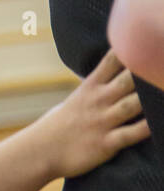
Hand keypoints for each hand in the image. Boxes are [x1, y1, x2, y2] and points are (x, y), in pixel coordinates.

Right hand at [43, 48, 150, 178]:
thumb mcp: (77, 98)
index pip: (113, 60)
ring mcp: (102, 122)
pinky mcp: (105, 144)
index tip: (147, 39)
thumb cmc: (61, 124)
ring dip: (151, 99)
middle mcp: (98, 101)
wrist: (40, 151)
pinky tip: (159, 123)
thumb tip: (115, 74)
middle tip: (162, 63)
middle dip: (148, 72)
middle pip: (128, 80)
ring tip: (163, 89)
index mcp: (91, 87)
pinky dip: (146, 129)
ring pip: (132, 105)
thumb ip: (98, 86)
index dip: (130, 47)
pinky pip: (130, 134)